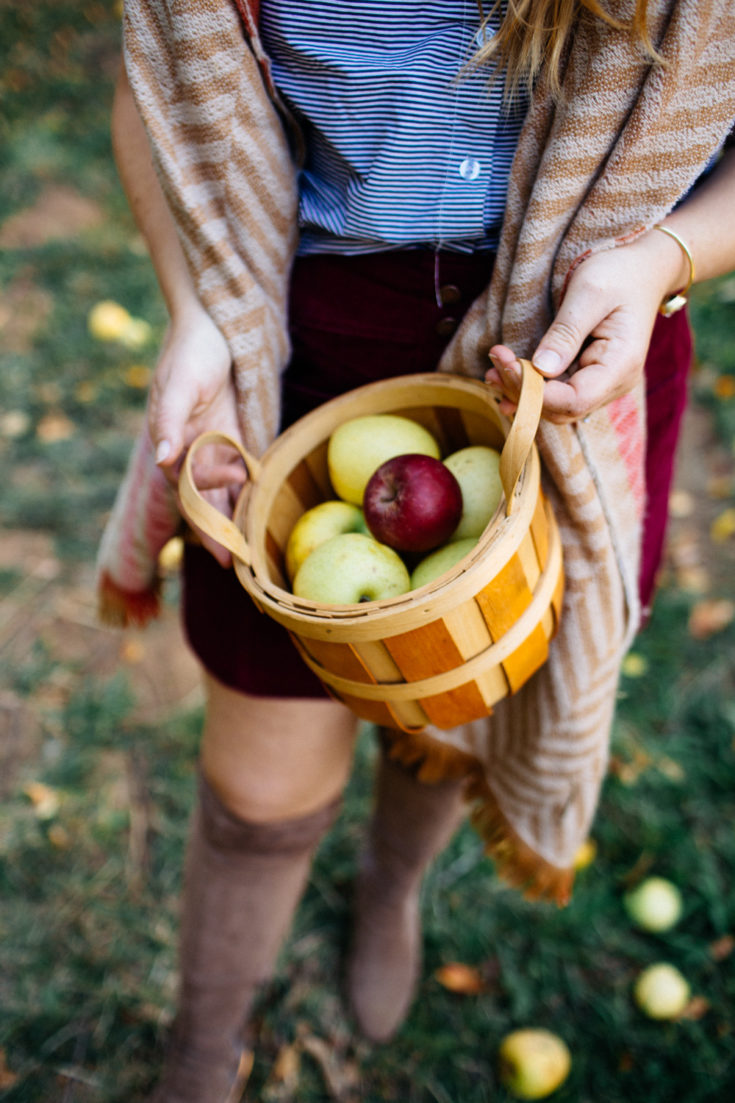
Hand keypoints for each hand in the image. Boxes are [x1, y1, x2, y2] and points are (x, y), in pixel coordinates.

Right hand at [148, 306, 247, 565]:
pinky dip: (249, 493)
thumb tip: (161, 459)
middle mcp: (190, 450)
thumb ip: (169, 421)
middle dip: (217, 531)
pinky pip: (242, 472)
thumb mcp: (178, 383)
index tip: (229, 506)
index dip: (205, 503)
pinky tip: (262, 513)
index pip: (186, 485)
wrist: (213, 327)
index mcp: (171, 443)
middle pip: (204, 499)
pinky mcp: (234, 437)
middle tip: (235, 563)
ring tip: (249, 551)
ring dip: (235, 519)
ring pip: (223, 492)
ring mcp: (213, 446)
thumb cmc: (190, 352)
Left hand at [485, 227, 689, 423]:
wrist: (643, 269)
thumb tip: (541, 368)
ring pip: (557, 408)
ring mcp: (603, 385)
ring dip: (522, 393)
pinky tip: (507, 377)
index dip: (536, 392)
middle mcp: (615, 383)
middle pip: (562, 409)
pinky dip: (531, 389)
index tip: (506, 364)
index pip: (574, 400)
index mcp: (621, 364)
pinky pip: (558, 396)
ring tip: (492, 371)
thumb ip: (566, 331)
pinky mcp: (589, 379)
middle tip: (493, 363)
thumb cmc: (619, 273)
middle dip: (523, 393)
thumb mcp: (590, 291)